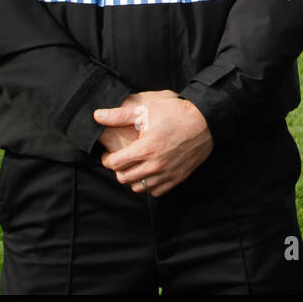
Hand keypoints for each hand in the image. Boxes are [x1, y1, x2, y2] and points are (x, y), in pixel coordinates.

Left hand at [94, 90, 212, 196]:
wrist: (205, 122)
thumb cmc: (176, 113)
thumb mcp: (146, 109)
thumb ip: (119, 115)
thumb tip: (97, 115)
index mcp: (145, 149)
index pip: (114, 164)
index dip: (107, 159)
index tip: (110, 154)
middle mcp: (155, 165)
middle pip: (124, 178)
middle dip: (119, 169)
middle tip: (121, 160)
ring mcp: (167, 174)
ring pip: (139, 188)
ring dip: (133, 179)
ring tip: (135, 167)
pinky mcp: (177, 178)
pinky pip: (155, 192)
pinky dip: (149, 185)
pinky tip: (150, 173)